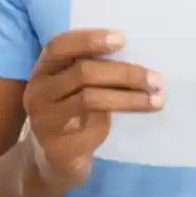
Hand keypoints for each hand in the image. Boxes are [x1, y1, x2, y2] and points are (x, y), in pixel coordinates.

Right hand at [22, 29, 163, 192]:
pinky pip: (91, 127)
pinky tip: (139, 114)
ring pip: (90, 99)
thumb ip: (92, 68)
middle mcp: (38, 91)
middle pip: (83, 72)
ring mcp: (45, 120)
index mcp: (44, 69)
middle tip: (156, 79)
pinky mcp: (58, 145)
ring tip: (157, 99)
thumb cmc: (73, 112)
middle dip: (124, 73)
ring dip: (129, 98)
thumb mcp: (75, 86)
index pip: (59, 45)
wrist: (55, 158)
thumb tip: (137, 55)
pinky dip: (117, 119)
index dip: (89, 39)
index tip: (122, 39)